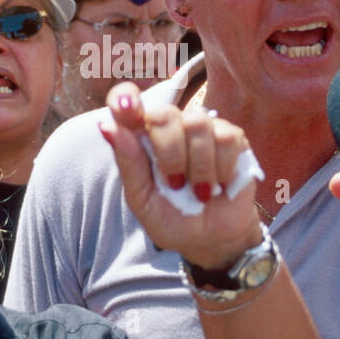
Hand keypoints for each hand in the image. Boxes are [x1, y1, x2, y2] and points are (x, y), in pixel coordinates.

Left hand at [100, 82, 262, 270]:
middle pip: (164, 113)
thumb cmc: (172, 218)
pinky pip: (226, 137)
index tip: (127, 109)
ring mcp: (202, 129)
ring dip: (199, 166)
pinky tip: (219, 184)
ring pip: (198, 123)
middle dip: (170, 153)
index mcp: (141, 138)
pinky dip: (222, 168)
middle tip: (176, 183)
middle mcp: (170, 127)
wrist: (212, 239)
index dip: (125, 98)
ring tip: (200, 191)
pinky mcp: (231, 137)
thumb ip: (128, 163)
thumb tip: (108, 126)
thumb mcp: (143, 200)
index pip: (126, 101)